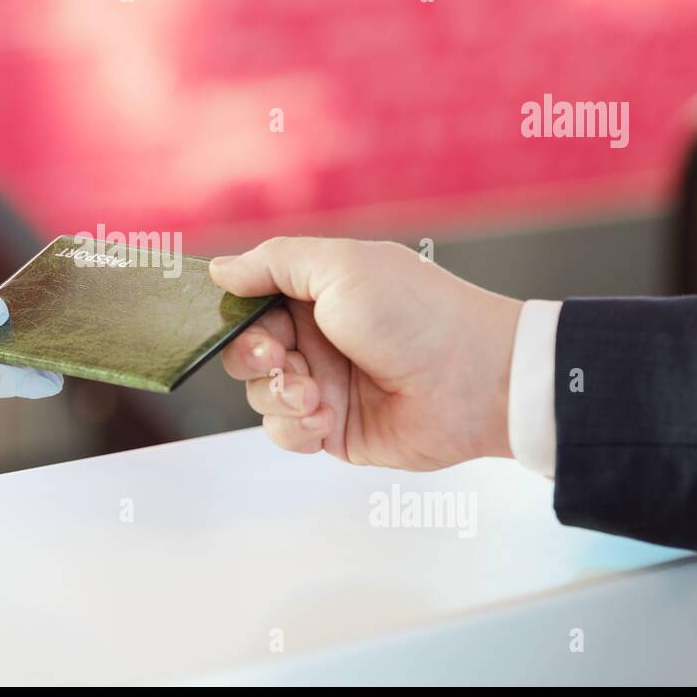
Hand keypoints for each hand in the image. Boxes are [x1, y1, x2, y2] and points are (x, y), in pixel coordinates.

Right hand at [209, 238, 521, 468]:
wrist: (475, 381)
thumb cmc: (415, 314)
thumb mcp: (340, 267)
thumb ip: (274, 263)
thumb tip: (221, 269)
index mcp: (316, 292)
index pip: (251, 304)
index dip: (239, 318)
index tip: (244, 325)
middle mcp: (316, 337)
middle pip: (246, 352)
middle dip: (254, 359)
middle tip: (282, 361)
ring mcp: (324, 384)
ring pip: (260, 396)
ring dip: (279, 397)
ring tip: (316, 396)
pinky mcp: (333, 429)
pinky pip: (285, 434)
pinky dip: (295, 429)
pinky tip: (325, 419)